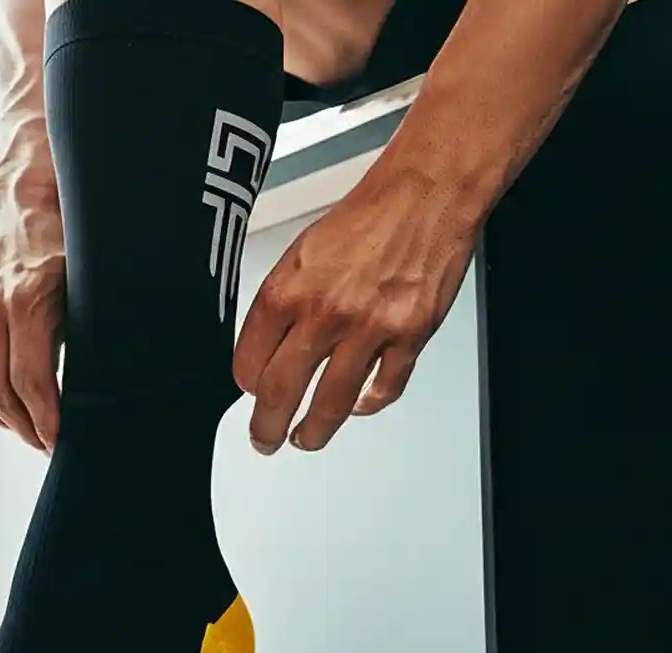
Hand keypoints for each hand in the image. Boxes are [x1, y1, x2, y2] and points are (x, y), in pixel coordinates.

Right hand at [0, 179, 64, 452]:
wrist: (20, 190)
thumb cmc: (64, 229)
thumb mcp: (88, 275)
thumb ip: (90, 325)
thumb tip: (108, 376)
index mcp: (25, 300)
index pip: (31, 382)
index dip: (48, 420)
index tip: (64, 441)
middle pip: (0, 392)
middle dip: (28, 428)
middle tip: (53, 447)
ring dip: (1, 419)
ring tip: (29, 433)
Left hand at [233, 170, 478, 453]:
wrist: (425, 194)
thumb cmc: (365, 216)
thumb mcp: (301, 253)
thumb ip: (282, 302)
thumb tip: (266, 345)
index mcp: (286, 291)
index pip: (249, 361)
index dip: (245, 384)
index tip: (249, 392)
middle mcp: (323, 314)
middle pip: (280, 393)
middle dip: (266, 427)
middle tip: (264, 439)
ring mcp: (368, 329)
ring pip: (331, 404)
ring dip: (313, 431)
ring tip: (304, 439)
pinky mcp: (410, 336)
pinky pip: (384, 388)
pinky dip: (369, 405)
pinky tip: (360, 407)